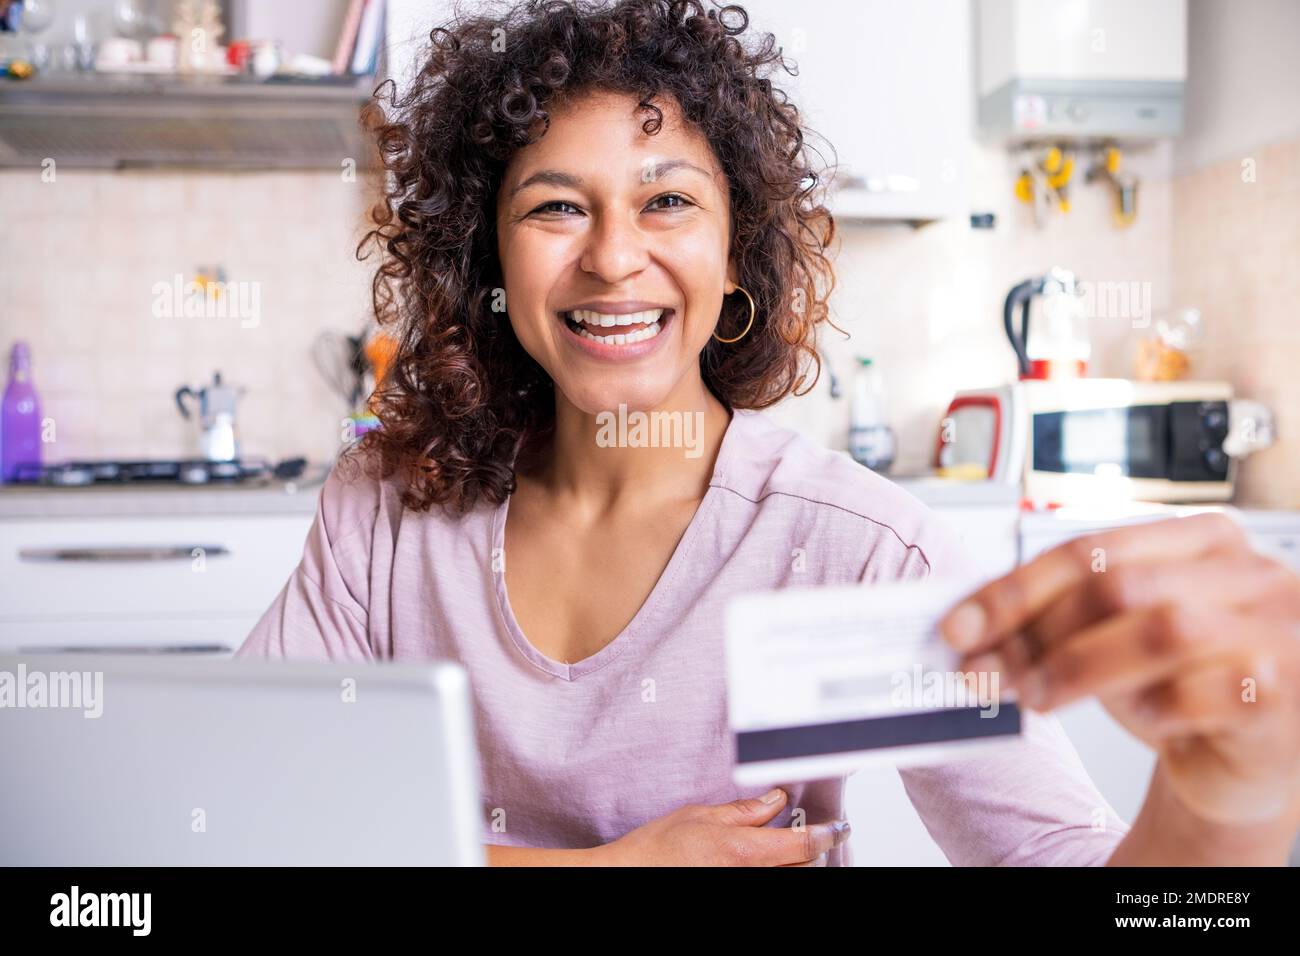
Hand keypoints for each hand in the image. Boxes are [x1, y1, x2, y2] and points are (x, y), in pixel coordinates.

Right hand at [596, 788, 850, 865]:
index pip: (804, 845)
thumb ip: (743, 811)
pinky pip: (769, 883)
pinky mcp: (737, 897)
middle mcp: (748, 878)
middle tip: (808, 832)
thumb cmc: (655, 851)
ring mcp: (742, 889)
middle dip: (811, 849)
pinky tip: (767, 863)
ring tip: (785, 849)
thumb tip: (773, 800)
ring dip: (794, 864)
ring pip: (789, 879)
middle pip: (804, 867)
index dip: (828, 834)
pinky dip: (777, 872)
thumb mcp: (699, 816)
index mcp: (742, 852)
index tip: (839, 827)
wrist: (628, 877)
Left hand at [940, 513, 1299, 833]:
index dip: (1013, 589)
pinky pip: (1210, 691)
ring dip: (1079, 668)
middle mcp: (1244, 572)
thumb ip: (1055, 620)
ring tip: (1036, 698)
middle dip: (1034, 632)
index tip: (959, 627)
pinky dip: (1163, 707)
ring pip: (1160, 630)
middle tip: (985, 672)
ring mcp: (1275, 627)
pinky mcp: (1286, 688)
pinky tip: (1146, 722)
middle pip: (1116, 586)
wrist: (1247, 756)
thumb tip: (968, 627)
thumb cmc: (1179, 683)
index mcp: (1198, 539)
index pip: (1089, 549)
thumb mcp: (1111, 639)